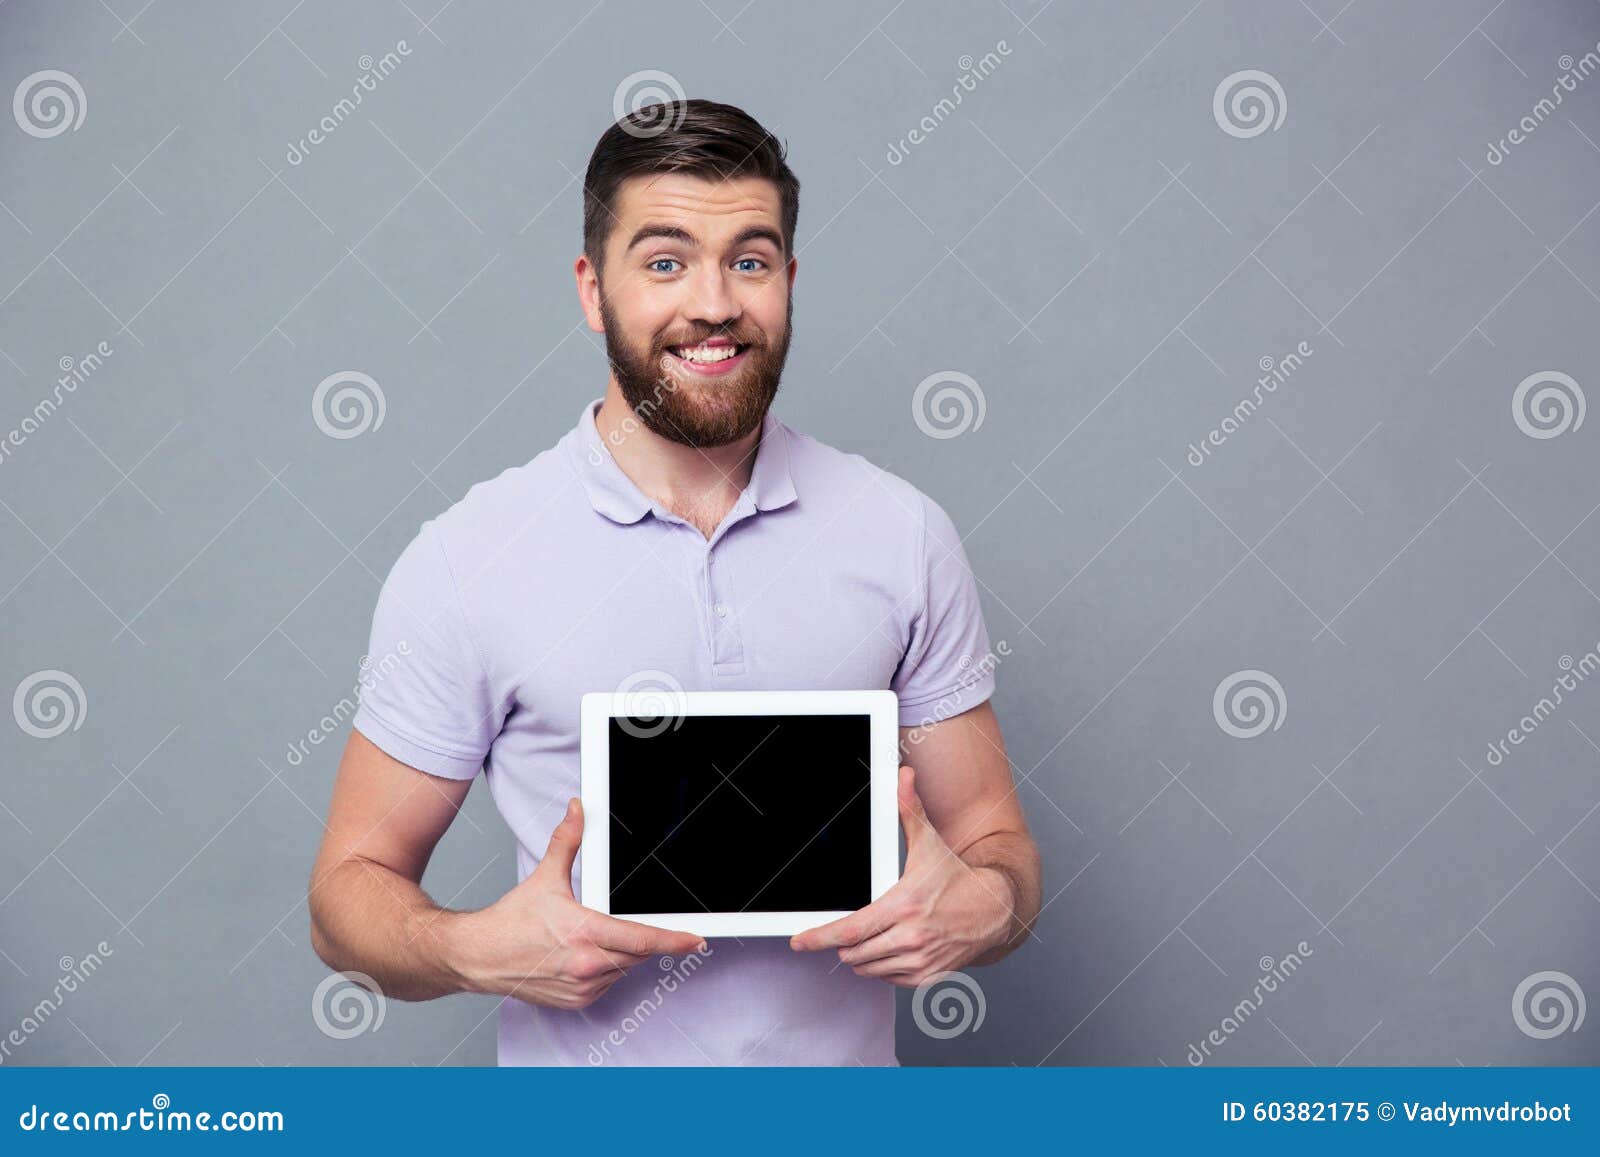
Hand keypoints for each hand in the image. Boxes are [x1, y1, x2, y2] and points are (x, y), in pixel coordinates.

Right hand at [448, 797, 705, 1008]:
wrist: (479, 956)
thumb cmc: (510, 922)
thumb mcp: (545, 878)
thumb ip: (568, 842)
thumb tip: (579, 810)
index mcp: (583, 933)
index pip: (641, 939)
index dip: (673, 941)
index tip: (696, 940)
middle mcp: (585, 965)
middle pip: (638, 953)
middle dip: (646, 939)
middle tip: (650, 926)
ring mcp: (582, 987)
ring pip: (624, 968)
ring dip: (624, 952)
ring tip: (599, 935)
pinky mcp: (576, 1001)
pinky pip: (609, 983)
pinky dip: (609, 968)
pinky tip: (590, 953)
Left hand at [789, 765, 1015, 986]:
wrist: (992, 910)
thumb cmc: (955, 877)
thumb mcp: (929, 842)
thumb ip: (909, 810)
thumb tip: (902, 775)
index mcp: (904, 906)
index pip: (851, 930)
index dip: (819, 937)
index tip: (799, 941)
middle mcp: (911, 937)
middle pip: (853, 953)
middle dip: (842, 942)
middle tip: (849, 926)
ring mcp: (919, 960)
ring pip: (867, 968)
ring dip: (861, 955)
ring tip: (874, 933)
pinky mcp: (926, 977)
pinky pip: (886, 979)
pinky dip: (880, 967)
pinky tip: (891, 946)